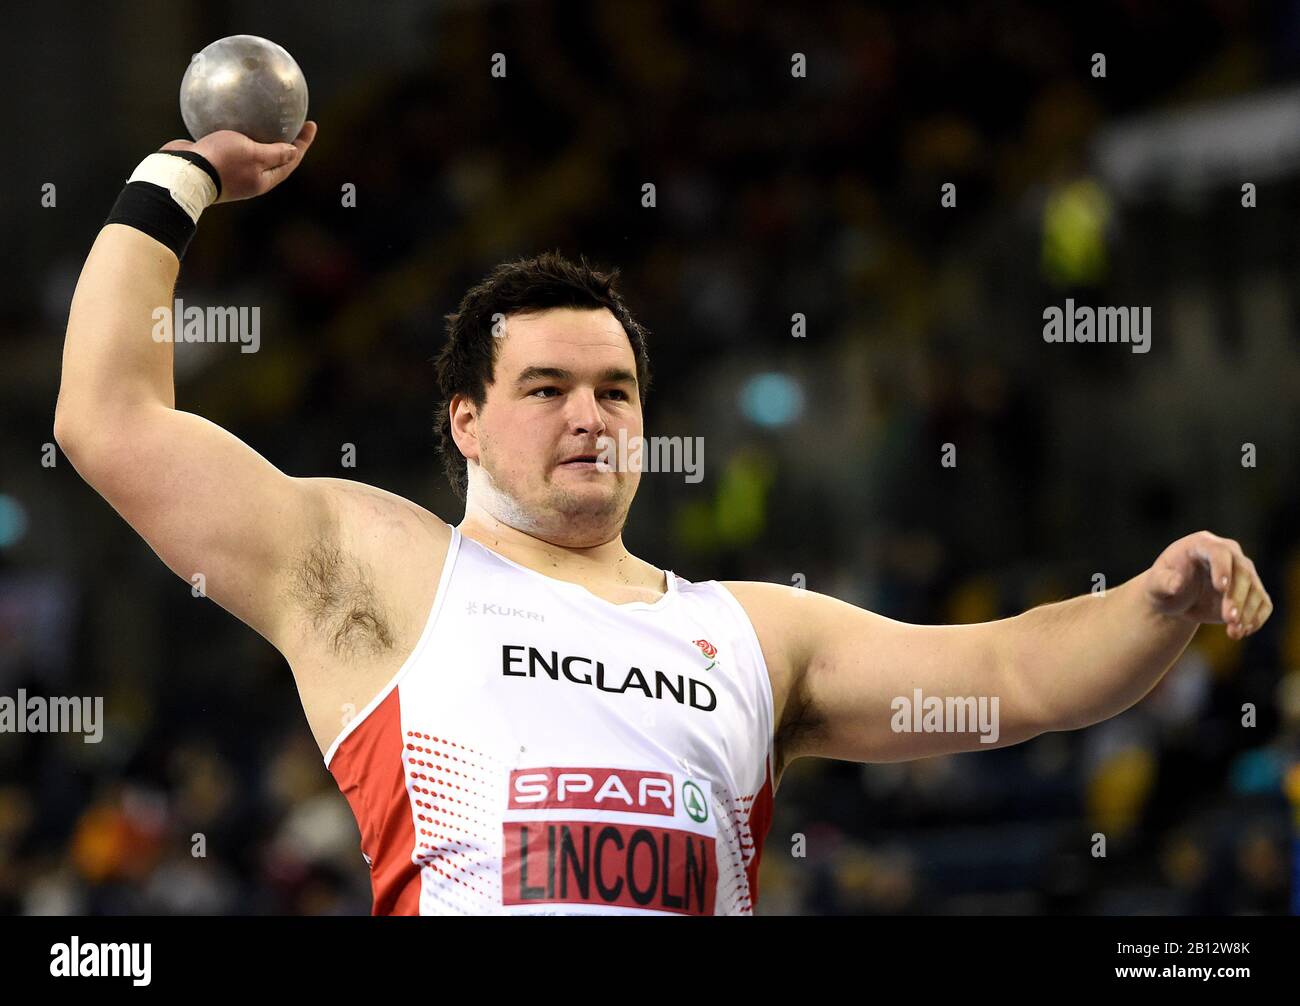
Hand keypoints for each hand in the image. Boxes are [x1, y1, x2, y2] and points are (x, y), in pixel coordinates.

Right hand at [160, 120, 316, 203]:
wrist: (182, 171)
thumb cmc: (221, 162)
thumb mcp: (253, 155)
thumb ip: (274, 153)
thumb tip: (294, 151)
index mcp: (263, 179)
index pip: (291, 161)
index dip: (303, 144)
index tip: (311, 124)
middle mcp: (250, 178)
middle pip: (275, 159)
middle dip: (286, 142)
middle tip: (293, 121)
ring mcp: (232, 171)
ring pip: (252, 152)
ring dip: (260, 137)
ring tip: (265, 118)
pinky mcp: (215, 161)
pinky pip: (231, 145)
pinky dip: (236, 132)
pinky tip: (233, 116)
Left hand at [1144, 530, 1272, 638]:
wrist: (1175, 599)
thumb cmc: (1162, 587)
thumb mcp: (1155, 586)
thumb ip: (1162, 583)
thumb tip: (1176, 584)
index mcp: (1201, 544)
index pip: (1218, 551)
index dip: (1222, 568)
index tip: (1221, 588)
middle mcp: (1228, 554)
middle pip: (1242, 572)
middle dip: (1237, 597)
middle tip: (1229, 619)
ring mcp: (1242, 572)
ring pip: (1255, 589)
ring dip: (1248, 612)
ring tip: (1234, 632)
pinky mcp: (1251, 591)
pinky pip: (1263, 603)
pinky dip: (1256, 618)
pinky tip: (1242, 631)